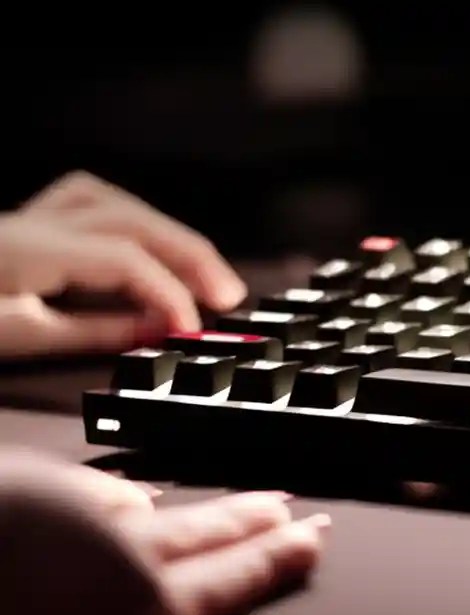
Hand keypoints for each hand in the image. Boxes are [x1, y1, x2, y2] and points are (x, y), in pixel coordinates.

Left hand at [0, 171, 246, 358]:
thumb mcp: (20, 338)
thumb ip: (93, 331)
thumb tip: (155, 330)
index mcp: (23, 250)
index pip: (123, 259)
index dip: (169, 293)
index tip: (192, 328)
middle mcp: (27, 223)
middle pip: (132, 220)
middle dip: (190, 256)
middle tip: (229, 294)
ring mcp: (26, 218)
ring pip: (115, 202)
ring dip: (168, 234)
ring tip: (203, 271)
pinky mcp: (25, 225)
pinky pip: (90, 203)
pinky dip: (133, 220)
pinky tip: (153, 243)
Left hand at [0, 447, 327, 614]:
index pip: (239, 581)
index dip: (281, 558)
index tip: (310, 539)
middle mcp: (132, 563)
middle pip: (214, 539)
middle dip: (258, 527)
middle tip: (291, 512)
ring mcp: (81, 523)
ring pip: (162, 513)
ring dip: (204, 511)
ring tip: (241, 505)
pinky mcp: (33, 496)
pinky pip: (99, 497)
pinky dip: (127, 501)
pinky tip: (133, 500)